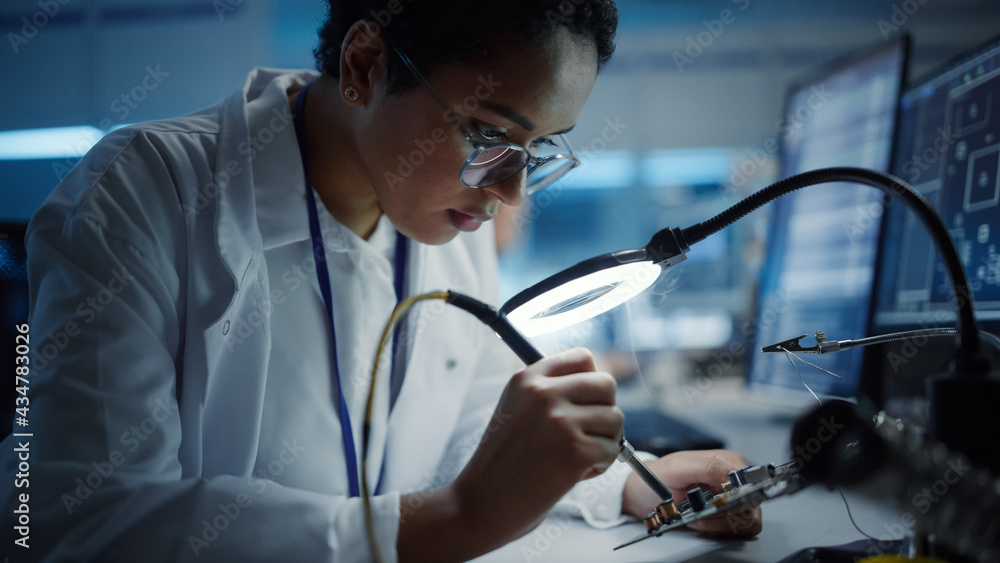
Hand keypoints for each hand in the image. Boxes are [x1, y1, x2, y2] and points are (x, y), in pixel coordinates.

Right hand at [451, 348, 623, 551]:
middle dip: (603, 411)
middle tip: (585, 434)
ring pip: (615, 418)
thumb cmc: (503, 463)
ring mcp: (558, 420)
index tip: (584, 406)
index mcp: (527, 378)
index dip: (591, 383)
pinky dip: (600, 466)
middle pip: (606, 384)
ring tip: (575, 458)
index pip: (582, 357)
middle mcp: (543, 392)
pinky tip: (574, 474)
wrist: (480, 504)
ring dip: (604, 442)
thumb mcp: (517, 410)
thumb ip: (550, 392)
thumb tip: (600, 385)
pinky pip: (613, 450)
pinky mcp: (574, 450)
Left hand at [622, 450, 762, 536]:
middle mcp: (735, 478)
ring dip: (721, 525)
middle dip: (725, 514)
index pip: (751, 481)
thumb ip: (707, 467)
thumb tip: (735, 471)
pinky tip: (702, 523)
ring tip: (698, 518)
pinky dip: (720, 530)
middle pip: (751, 504)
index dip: (739, 496)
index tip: (719, 504)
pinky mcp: (729, 514)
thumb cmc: (658, 477)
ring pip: (748, 520)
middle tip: (700, 514)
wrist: (645, 492)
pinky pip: (738, 530)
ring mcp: (734, 497)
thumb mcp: (677, 468)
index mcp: (727, 461)